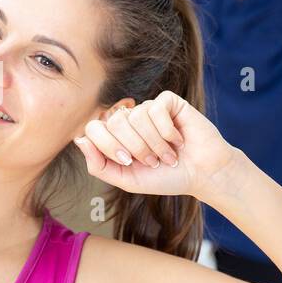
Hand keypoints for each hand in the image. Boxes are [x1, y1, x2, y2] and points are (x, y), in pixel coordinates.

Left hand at [73, 91, 236, 199]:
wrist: (201, 175)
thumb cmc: (164, 178)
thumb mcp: (126, 180)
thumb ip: (99, 165)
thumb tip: (79, 140)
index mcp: (115, 136)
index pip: (93, 128)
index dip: (109, 146)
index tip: (129, 162)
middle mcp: (129, 119)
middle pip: (114, 121)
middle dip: (135, 147)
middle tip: (152, 161)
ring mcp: (148, 109)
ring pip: (136, 116)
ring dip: (154, 143)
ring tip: (168, 154)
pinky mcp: (169, 102)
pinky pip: (157, 108)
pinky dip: (167, 130)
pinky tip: (178, 139)